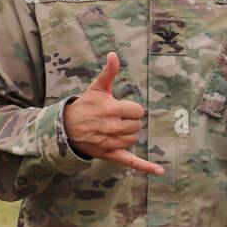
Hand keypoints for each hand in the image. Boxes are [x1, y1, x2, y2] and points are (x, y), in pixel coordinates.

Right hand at [62, 52, 164, 175]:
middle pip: (137, 125)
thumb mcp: (97, 88)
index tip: (120, 109)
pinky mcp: (111, 155)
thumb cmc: (85, 106)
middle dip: (129, 122)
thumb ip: (109, 72)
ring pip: (134, 139)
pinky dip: (147, 167)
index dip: (131, 109)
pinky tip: (160, 172)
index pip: (138, 111)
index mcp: (112, 109)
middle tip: (115, 119)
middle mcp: (113, 127)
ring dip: (128, 135)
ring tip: (113, 130)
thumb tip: (114, 54)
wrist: (66, 128)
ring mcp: (112, 143)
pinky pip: (132, 162)